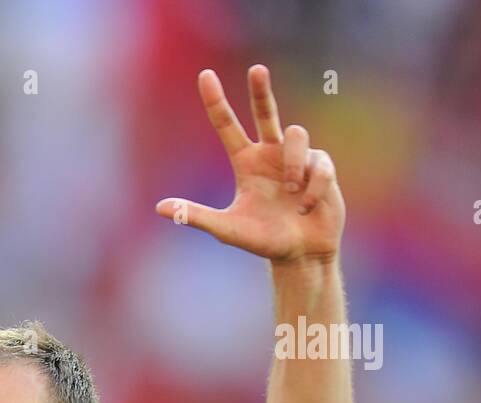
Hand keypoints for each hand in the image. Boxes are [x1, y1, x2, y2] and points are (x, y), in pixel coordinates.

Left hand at [155, 66, 343, 264]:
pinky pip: (318, 165)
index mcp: (245, 162)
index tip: (204, 75)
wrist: (301, 254)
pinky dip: (311, 189)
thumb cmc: (263, 240)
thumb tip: (159, 207)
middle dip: (261, 91)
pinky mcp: (322, 165)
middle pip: (265, 112)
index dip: (216, 101)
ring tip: (291, 193)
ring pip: (296, 135)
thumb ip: (195, 215)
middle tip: (256, 70)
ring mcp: (297, 158)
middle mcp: (270, 154)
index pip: (227, 126)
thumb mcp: (226, 228)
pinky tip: (307, 207)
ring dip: (293, 165)